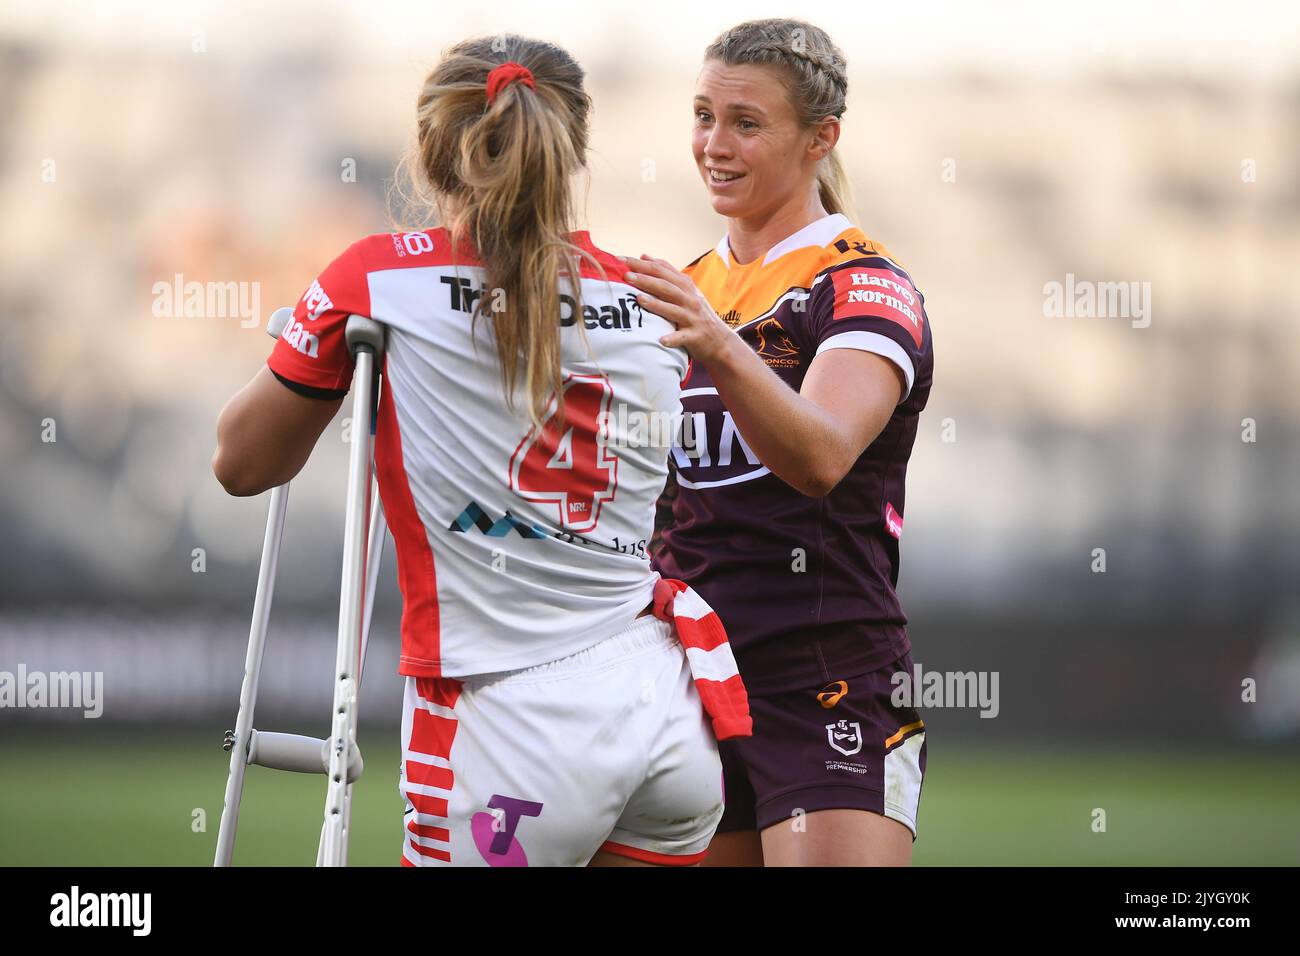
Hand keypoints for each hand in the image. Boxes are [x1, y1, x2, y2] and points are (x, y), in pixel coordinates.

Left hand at [620, 255, 735, 364]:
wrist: (719, 341)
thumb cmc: (696, 314)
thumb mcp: (684, 290)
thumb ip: (666, 273)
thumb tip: (644, 255)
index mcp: (685, 286)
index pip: (661, 270)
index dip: (641, 264)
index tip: (620, 259)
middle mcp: (690, 299)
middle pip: (666, 287)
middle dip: (646, 280)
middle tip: (626, 276)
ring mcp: (693, 317)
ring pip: (673, 309)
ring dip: (656, 304)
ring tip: (639, 299)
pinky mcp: (695, 336)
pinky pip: (682, 337)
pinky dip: (672, 339)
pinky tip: (661, 340)